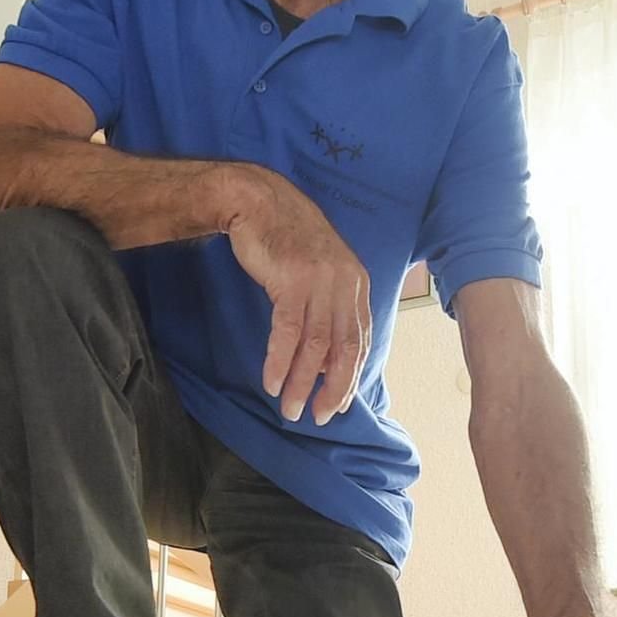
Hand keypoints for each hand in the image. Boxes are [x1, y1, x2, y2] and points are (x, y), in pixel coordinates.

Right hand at [218, 165, 371, 425]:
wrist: (257, 200)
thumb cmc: (284, 239)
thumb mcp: (318, 271)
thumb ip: (327, 308)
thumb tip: (325, 359)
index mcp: (356, 283)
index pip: (360, 339)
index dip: (349, 376)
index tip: (336, 403)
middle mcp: (345, 283)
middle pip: (345, 347)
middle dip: (333, 388)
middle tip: (318, 416)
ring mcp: (321, 280)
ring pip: (317, 345)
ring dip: (303, 382)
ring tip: (290, 409)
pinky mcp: (293, 279)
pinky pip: (289, 331)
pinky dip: (281, 361)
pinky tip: (272, 383)